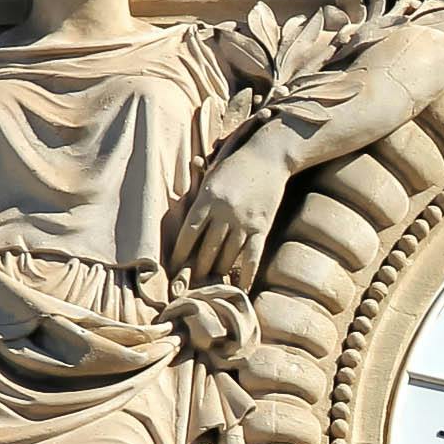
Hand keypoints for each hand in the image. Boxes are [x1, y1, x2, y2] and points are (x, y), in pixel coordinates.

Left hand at [172, 136, 288, 287]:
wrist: (269, 155)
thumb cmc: (236, 164)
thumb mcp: (211, 174)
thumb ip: (197, 194)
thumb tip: (184, 209)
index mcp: (207, 198)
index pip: (189, 233)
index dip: (180, 253)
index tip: (173, 268)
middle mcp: (224, 212)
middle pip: (206, 249)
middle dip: (197, 269)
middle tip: (191, 283)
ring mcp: (244, 221)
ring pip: (227, 256)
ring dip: (217, 272)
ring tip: (211, 283)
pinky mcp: (262, 227)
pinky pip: (253, 256)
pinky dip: (247, 274)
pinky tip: (241, 287)